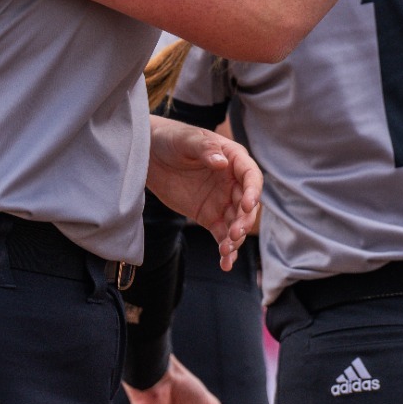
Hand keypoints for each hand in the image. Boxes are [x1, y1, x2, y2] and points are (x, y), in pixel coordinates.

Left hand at [145, 117, 261, 270]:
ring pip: (237, 223)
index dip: (252, 192)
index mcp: (233, 159)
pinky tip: (225, 263)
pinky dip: (226, 250)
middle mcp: (232, 182)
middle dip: (244, 221)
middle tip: (235, 234)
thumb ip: (205, 150)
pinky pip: (222, 235)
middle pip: (247, 204)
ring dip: (236, 238)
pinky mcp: (209, 216)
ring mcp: (222, 201)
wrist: (149, 155)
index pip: (251, 176)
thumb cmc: (171, 139)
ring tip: (226, 250)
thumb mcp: (186, 140)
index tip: (247, 205)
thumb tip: (222, 163)